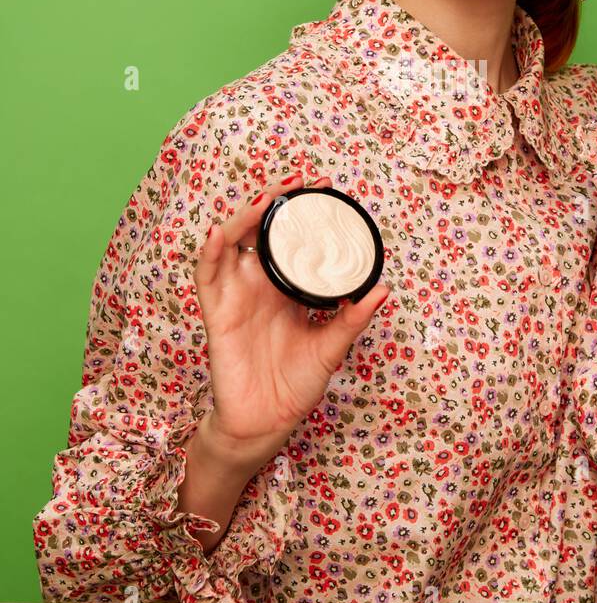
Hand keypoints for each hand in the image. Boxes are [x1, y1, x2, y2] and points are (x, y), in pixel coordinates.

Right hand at [193, 172, 390, 464]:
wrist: (267, 422)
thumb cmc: (295, 385)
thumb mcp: (332, 347)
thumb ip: (353, 319)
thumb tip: (382, 290)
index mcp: (285, 286)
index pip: (290, 235)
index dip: (302, 208)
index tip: (326, 185)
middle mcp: (258, 283)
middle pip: (259, 228)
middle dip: (275, 199)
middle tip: (301, 180)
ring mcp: (235, 295)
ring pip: (231, 242)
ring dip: (243, 215)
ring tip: (266, 197)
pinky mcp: (217, 313)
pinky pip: (207, 276)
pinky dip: (210, 251)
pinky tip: (219, 232)